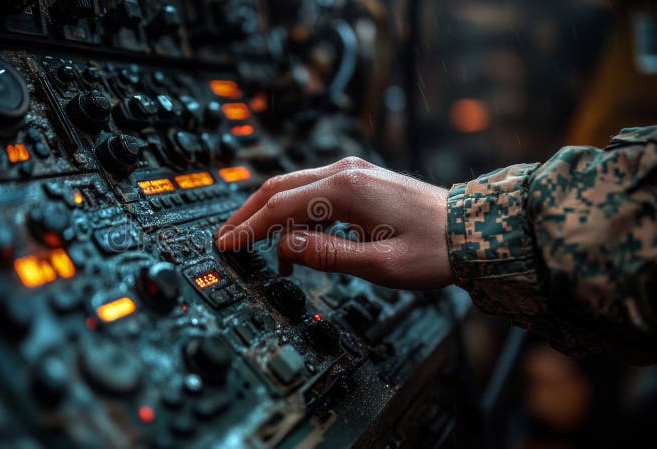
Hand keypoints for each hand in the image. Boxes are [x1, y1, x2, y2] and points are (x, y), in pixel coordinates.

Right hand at [215, 157, 455, 288]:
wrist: (470, 230)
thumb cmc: (433, 249)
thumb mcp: (379, 263)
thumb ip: (327, 255)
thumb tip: (284, 247)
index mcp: (346, 189)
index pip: (280, 207)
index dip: (249, 228)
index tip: (227, 245)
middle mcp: (345, 172)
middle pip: (279, 188)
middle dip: (248, 214)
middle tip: (226, 238)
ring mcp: (351, 173)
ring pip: (293, 188)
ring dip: (270, 214)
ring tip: (255, 246)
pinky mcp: (358, 180)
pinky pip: (313, 193)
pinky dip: (294, 213)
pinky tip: (294, 240)